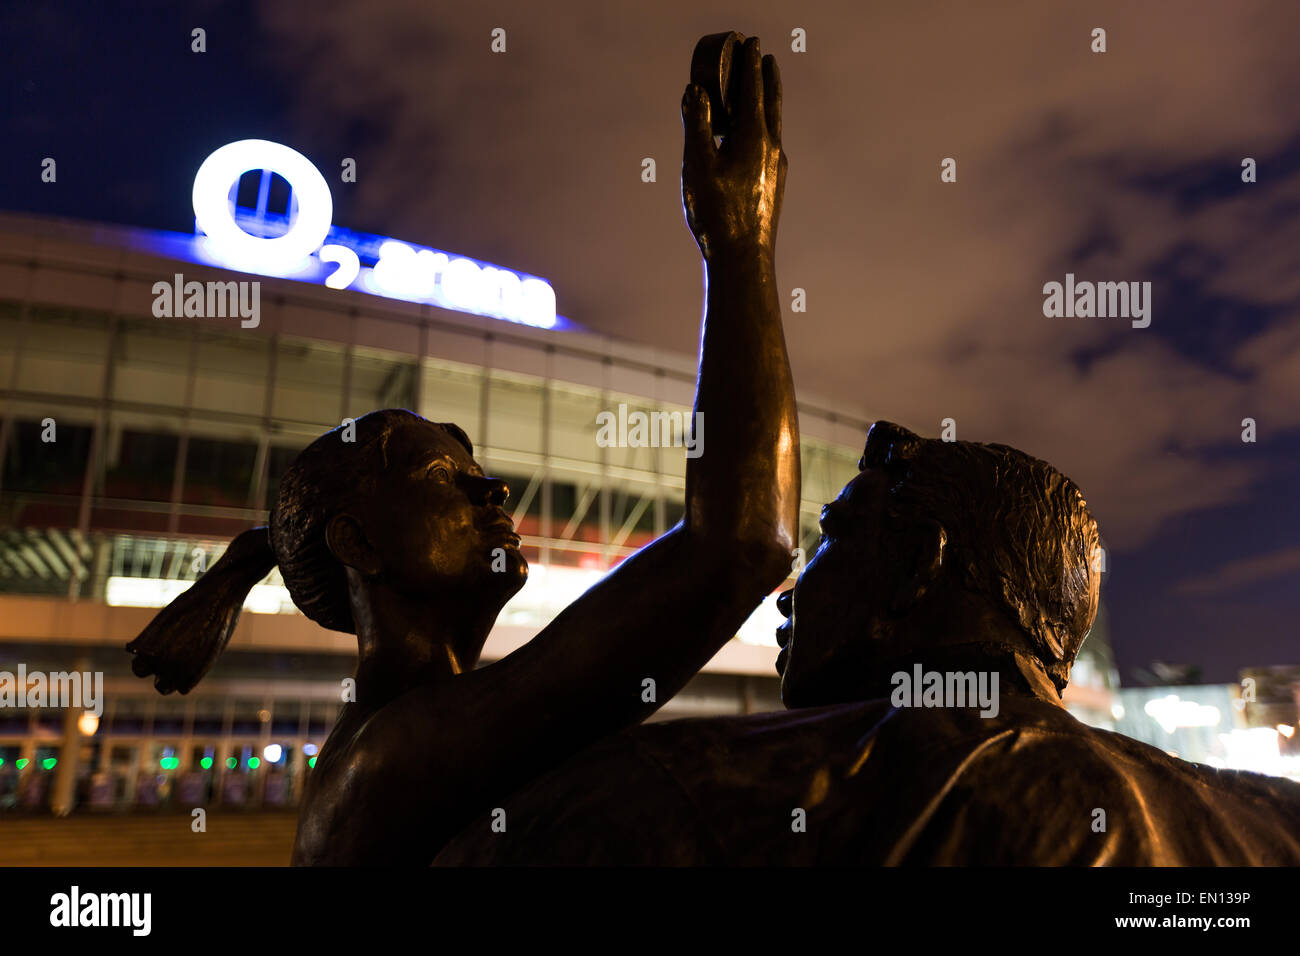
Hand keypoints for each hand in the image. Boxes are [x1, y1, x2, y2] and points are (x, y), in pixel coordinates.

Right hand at [681, 36, 786, 263]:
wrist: (743, 259)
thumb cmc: (717, 212)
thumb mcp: (698, 165)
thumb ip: (697, 125)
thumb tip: (696, 92)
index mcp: (754, 137)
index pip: (753, 90)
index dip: (750, 65)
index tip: (751, 44)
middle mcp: (772, 148)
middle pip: (772, 103)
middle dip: (768, 78)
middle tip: (767, 58)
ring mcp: (776, 168)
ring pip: (774, 126)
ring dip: (768, 104)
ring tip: (763, 94)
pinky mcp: (774, 187)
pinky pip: (770, 146)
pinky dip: (763, 130)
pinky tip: (755, 142)